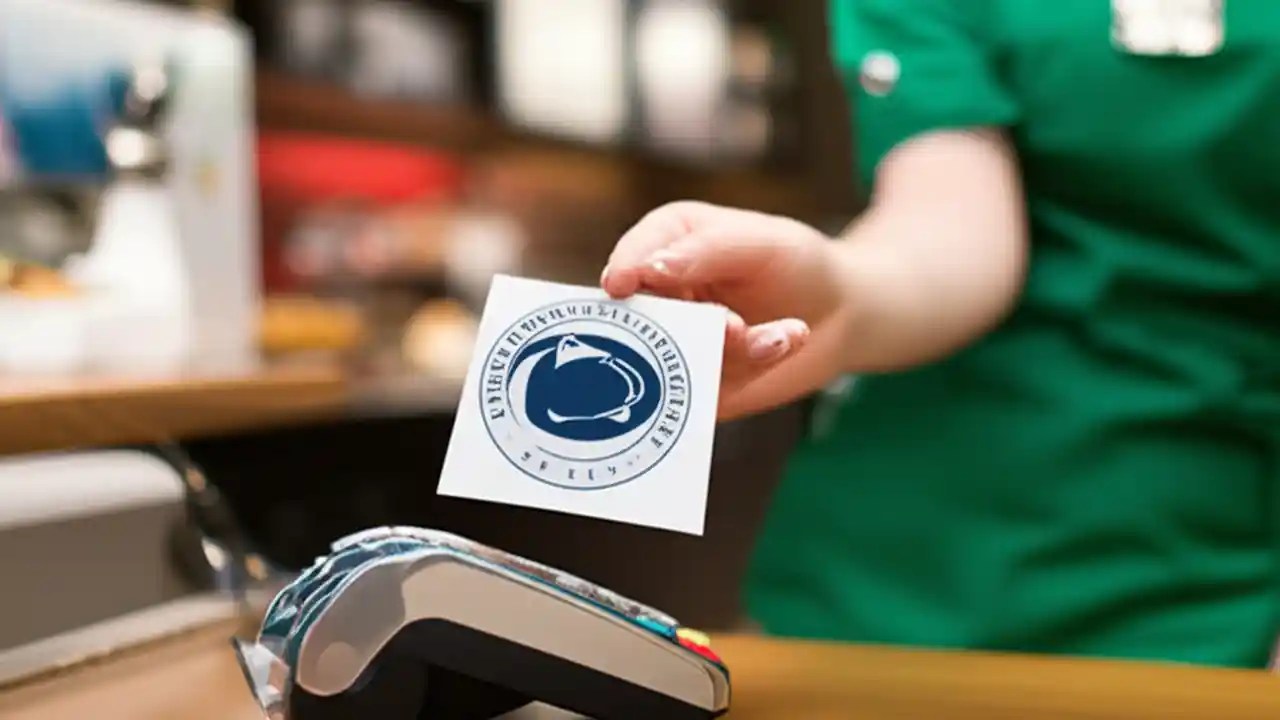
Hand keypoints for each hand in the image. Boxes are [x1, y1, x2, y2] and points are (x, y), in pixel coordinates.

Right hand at [601, 201, 845, 416]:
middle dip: (682, 325)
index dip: (622, 273)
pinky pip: (708, 387)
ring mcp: (678, 343)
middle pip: (641, 317)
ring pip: (676, 356)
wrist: (840, 313)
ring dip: (731, 350)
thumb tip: (648, 268)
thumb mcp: (760, 242)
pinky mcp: (701, 384)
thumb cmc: (796, 263)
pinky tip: (789, 338)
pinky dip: (750, 365)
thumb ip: (706, 251)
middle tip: (734, 326)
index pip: (630, 259)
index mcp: (663, 244)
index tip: (621, 286)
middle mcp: (661, 296)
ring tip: (782, 335)